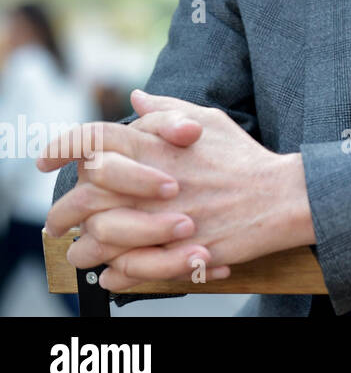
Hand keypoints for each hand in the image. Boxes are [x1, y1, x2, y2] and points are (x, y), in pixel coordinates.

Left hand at [40, 90, 310, 290]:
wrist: (281, 197)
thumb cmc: (245, 160)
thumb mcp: (209, 121)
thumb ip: (166, 111)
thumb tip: (136, 98)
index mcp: (155, 147)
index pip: (92, 140)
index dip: (61, 147)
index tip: (46, 161)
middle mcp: (150, 182)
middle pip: (82, 196)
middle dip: (61, 211)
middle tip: (58, 221)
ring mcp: (161, 219)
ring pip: (97, 239)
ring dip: (83, 248)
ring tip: (82, 251)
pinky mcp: (175, 252)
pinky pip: (127, 270)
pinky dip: (114, 274)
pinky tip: (112, 272)